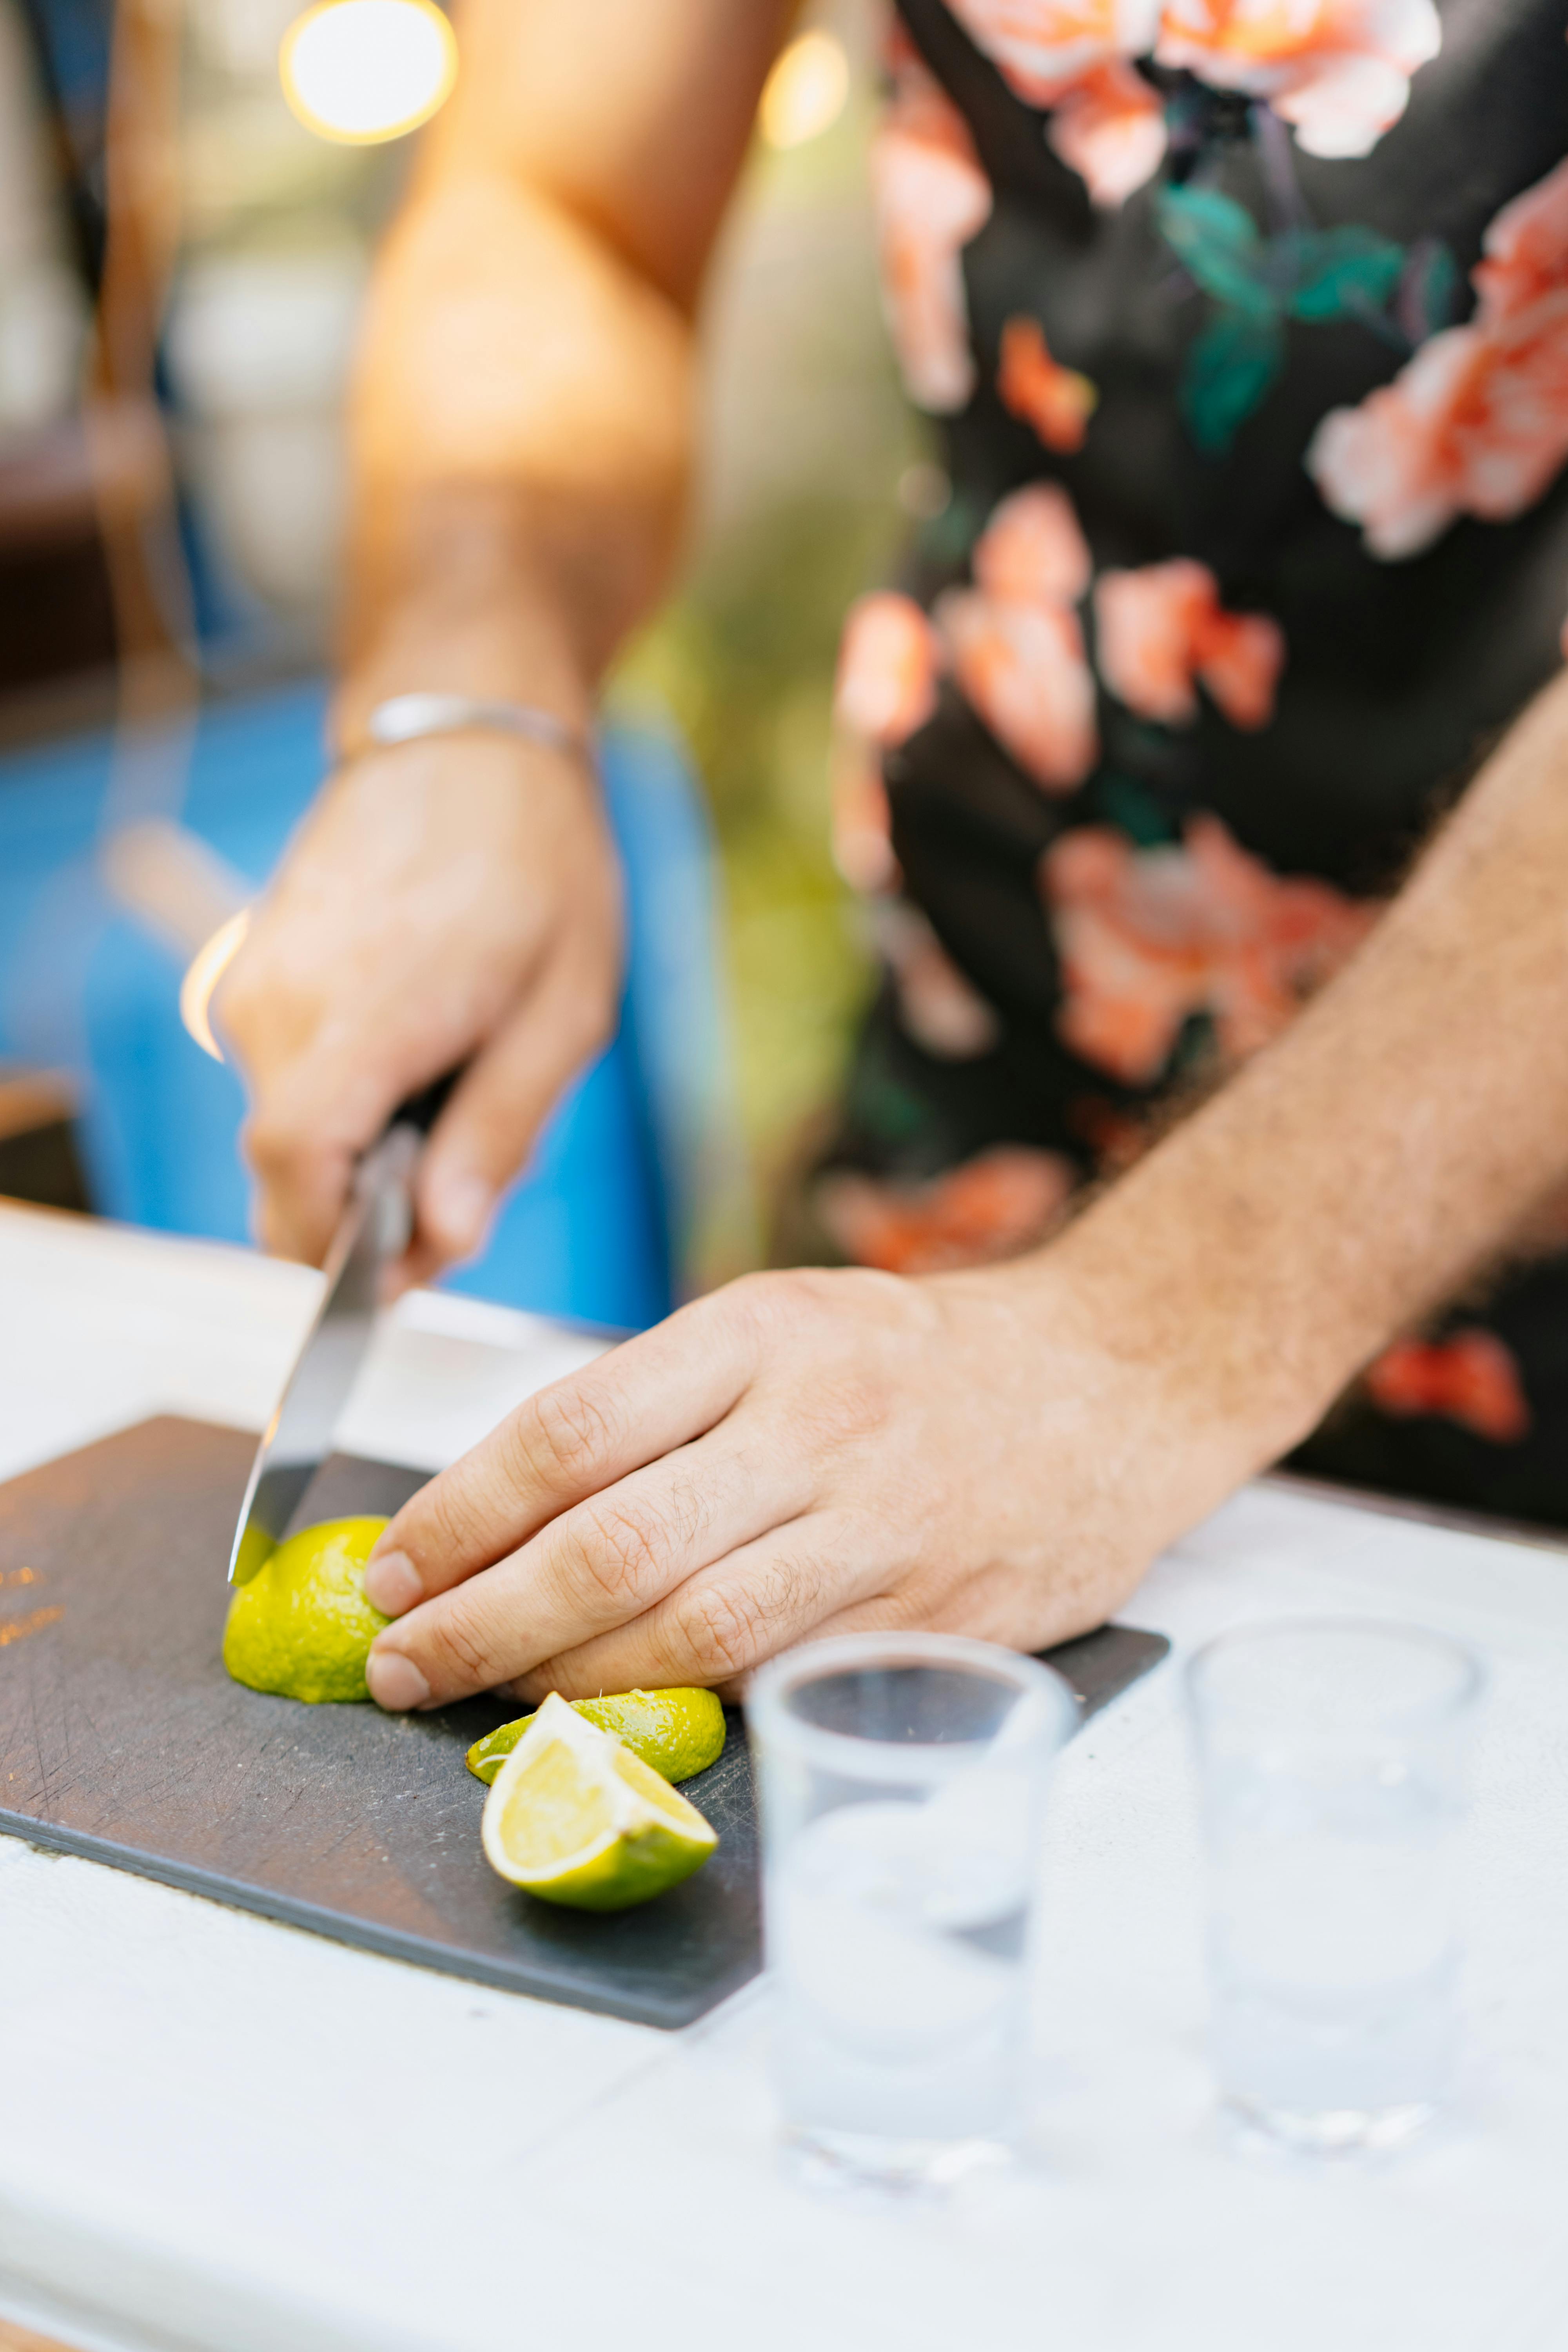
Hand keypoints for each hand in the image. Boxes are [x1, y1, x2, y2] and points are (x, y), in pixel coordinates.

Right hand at [216, 730, 620, 1285]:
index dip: (343, 1252)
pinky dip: (345, 1100)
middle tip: (460, 1196)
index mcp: (353, 1019)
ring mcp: (251, 984)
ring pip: (286, 1134)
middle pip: (283, 1176)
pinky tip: (419, 1052)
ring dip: (360, 1152)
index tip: (411, 1268)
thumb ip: (494, 1138)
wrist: (469, 735)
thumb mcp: (561, 1016)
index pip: (294, 1183)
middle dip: (362, 1217)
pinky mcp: (251, 970)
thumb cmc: (535, 862)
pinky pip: (286, 1080)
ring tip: (454, 1087)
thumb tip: (442, 1241)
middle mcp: (273, 1007)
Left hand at [359, 1259, 1251, 1710]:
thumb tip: (502, 1511)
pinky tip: (614, 1722)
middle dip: (483, 1621)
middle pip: (611, 1546)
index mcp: (760, 1334)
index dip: (462, 1513)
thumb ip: (660, 1407)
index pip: (570, 1431)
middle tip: (406, 1662)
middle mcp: (815, 1427)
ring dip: (563, 1684)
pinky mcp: (927, 1618)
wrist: (1115, 1383)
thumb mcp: (784, 1326)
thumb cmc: (919, 1361)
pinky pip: (777, 1680)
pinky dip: (682, 1710)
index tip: (394, 1567)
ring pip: (690, 1632)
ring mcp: (878, 1529)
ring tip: (483, 1703)